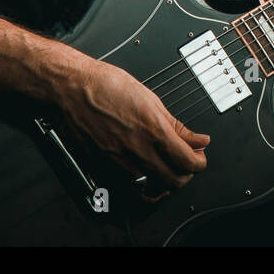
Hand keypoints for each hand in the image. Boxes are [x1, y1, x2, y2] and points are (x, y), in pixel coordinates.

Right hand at [56, 57, 209, 200]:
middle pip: (174, 181)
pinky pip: (130, 186)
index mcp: (153, 130)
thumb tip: (197, 139)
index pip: (188, 162)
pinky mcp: (104, 167)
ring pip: (152, 187)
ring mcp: (119, 162)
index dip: (199, 163)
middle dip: (185, 174)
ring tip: (165, 166)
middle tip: (185, 162)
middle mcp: (137, 150)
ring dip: (163, 180)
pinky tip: (144, 171)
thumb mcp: (151, 99)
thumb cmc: (108, 86)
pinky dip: (141, 182)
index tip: (199, 157)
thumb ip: (176, 125)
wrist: (74, 88)